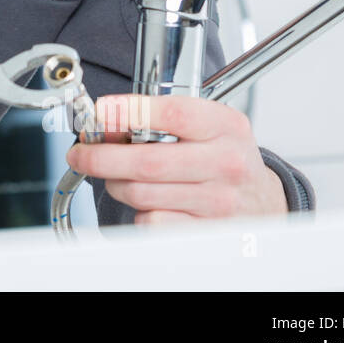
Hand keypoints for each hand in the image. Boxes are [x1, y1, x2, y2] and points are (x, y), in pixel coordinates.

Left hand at [65, 94, 287, 225]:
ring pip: (142, 193)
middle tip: (81, 154)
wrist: (263, 201)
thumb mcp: (209, 125)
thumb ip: (163, 118)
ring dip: (116, 184)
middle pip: (147, 161)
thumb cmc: (224, 158)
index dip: (129, 111)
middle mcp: (226, 163)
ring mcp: (218, 201)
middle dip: (101, 157)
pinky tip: (149, 202)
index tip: (100, 112)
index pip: (173, 114)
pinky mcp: (205, 231)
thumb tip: (107, 121)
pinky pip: (151, 221)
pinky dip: (138, 211)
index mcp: (226, 127)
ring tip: (118, 177)